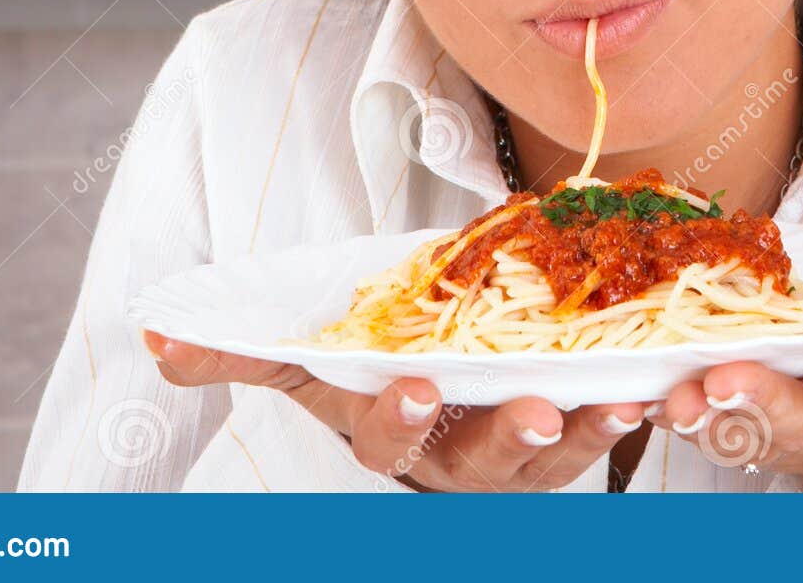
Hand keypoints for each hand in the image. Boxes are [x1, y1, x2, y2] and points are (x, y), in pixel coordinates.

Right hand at [143, 331, 647, 490]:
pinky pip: (592, 437)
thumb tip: (158, 340)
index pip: (385, 442)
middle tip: (531, 409)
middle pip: (475, 463)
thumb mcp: (312, 354)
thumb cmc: (369, 358)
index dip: (399, 420)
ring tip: (608, 403)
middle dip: (501, 438)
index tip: (417, 386)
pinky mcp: (560, 438)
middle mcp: (449, 456)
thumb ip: (244, 348)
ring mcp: (509, 455)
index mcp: (388, 430)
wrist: (433, 358)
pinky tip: (645, 392)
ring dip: (577, 435)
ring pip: (542, 460)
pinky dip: (616, 418)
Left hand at [653, 204, 802, 490]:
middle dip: (763, 402)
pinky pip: (694, 416)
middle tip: (725, 382)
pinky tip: (631, 391)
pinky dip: (662, 405)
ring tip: (672, 395)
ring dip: (702, 414)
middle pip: (797, 418)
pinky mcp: (732, 418)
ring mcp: (776, 423)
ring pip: (736, 427)